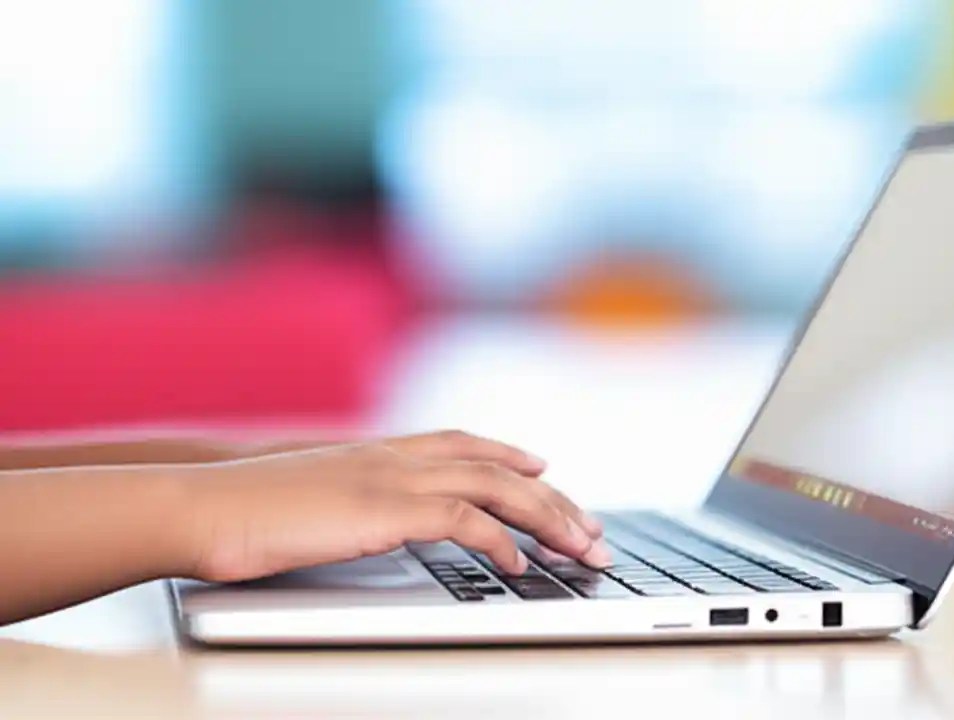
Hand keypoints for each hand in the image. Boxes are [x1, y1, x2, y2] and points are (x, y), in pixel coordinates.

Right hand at [178, 431, 608, 582]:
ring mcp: (394, 478)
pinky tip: (520, 565)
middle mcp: (396, 455)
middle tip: (588, 527)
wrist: (202, 505)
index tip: (544, 465)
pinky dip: (500, 542)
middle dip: (551, 497)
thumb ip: (352, 498)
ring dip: (548, 518)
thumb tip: (370, 518)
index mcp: (379, 449)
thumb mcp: (313, 496)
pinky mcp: (387, 510)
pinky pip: (465, 522)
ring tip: (580, 547)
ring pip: (497, 489)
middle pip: (497, 467)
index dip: (508, 453)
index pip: (463, 442)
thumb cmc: (245, 510)